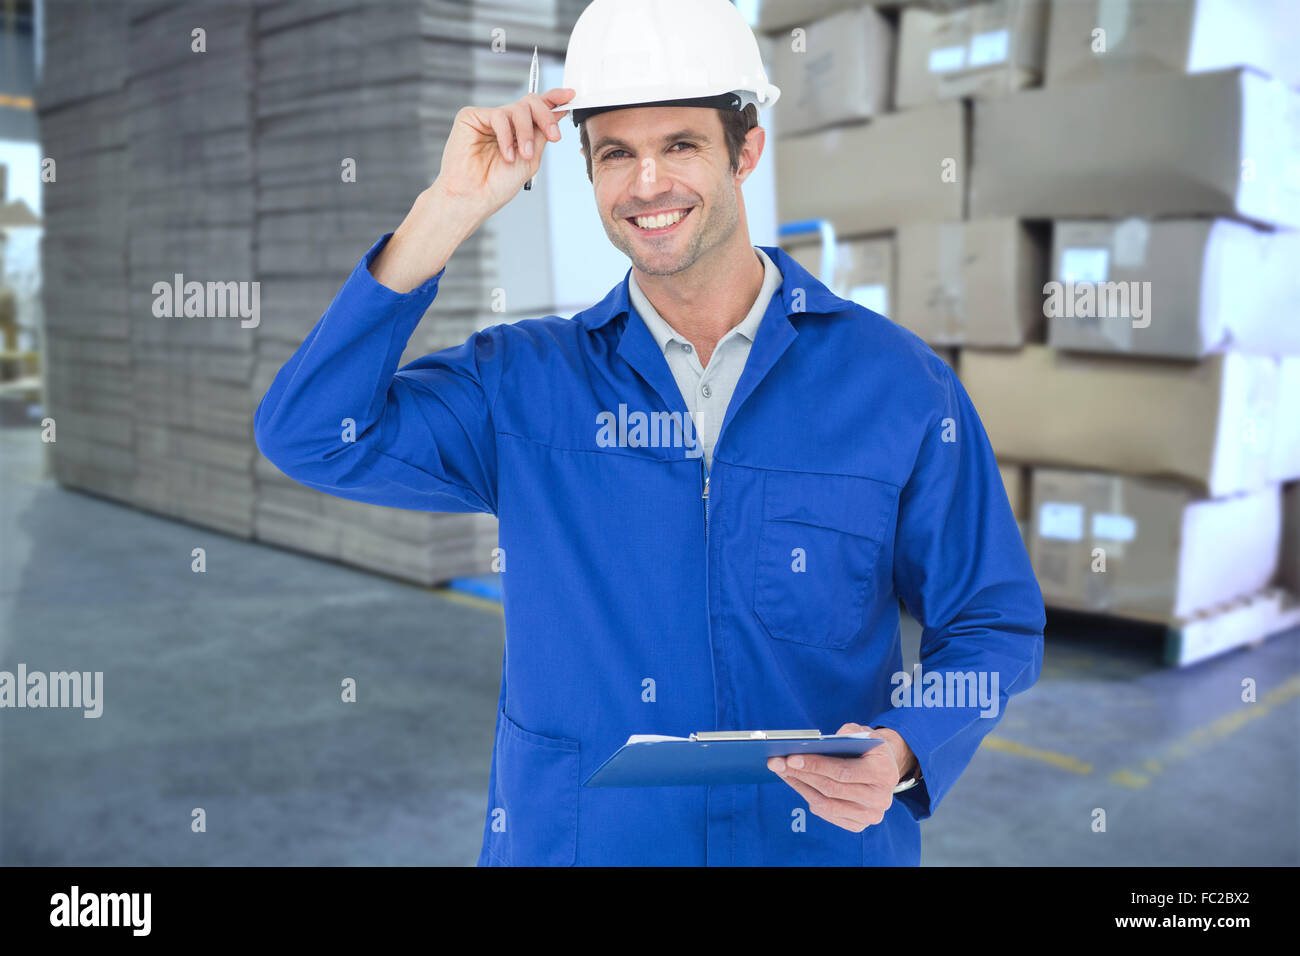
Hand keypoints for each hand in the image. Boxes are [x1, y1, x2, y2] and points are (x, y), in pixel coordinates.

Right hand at [372, 88, 575, 291]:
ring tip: (523, 155)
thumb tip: (558, 112)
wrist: (474, 197)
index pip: (537, 109)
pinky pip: (498, 115)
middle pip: (531, 103)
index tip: (570, 95)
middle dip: (546, 117)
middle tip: (554, 137)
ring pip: (517, 109)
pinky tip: (505, 154)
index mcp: (519, 133)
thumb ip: (542, 134)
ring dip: (526, 133)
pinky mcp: (472, 117)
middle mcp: (505, 123)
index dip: (554, 99)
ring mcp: (488, 119)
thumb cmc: (497, 185)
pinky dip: (506, 136)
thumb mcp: (531, 159)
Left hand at [767, 723, 915, 832]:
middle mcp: (881, 798)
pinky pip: (828, 814)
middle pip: (831, 789)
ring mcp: (870, 815)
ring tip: (782, 772)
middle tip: (777, 763)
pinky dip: (809, 798)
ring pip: (826, 805)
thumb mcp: (862, 732)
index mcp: (885, 773)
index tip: (791, 758)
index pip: (843, 772)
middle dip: (801, 775)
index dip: (815, 766)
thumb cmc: (867, 747)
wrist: (884, 767)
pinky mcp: (859, 825)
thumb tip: (813, 744)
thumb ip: (845, 734)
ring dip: (800, 787)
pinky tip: (796, 783)